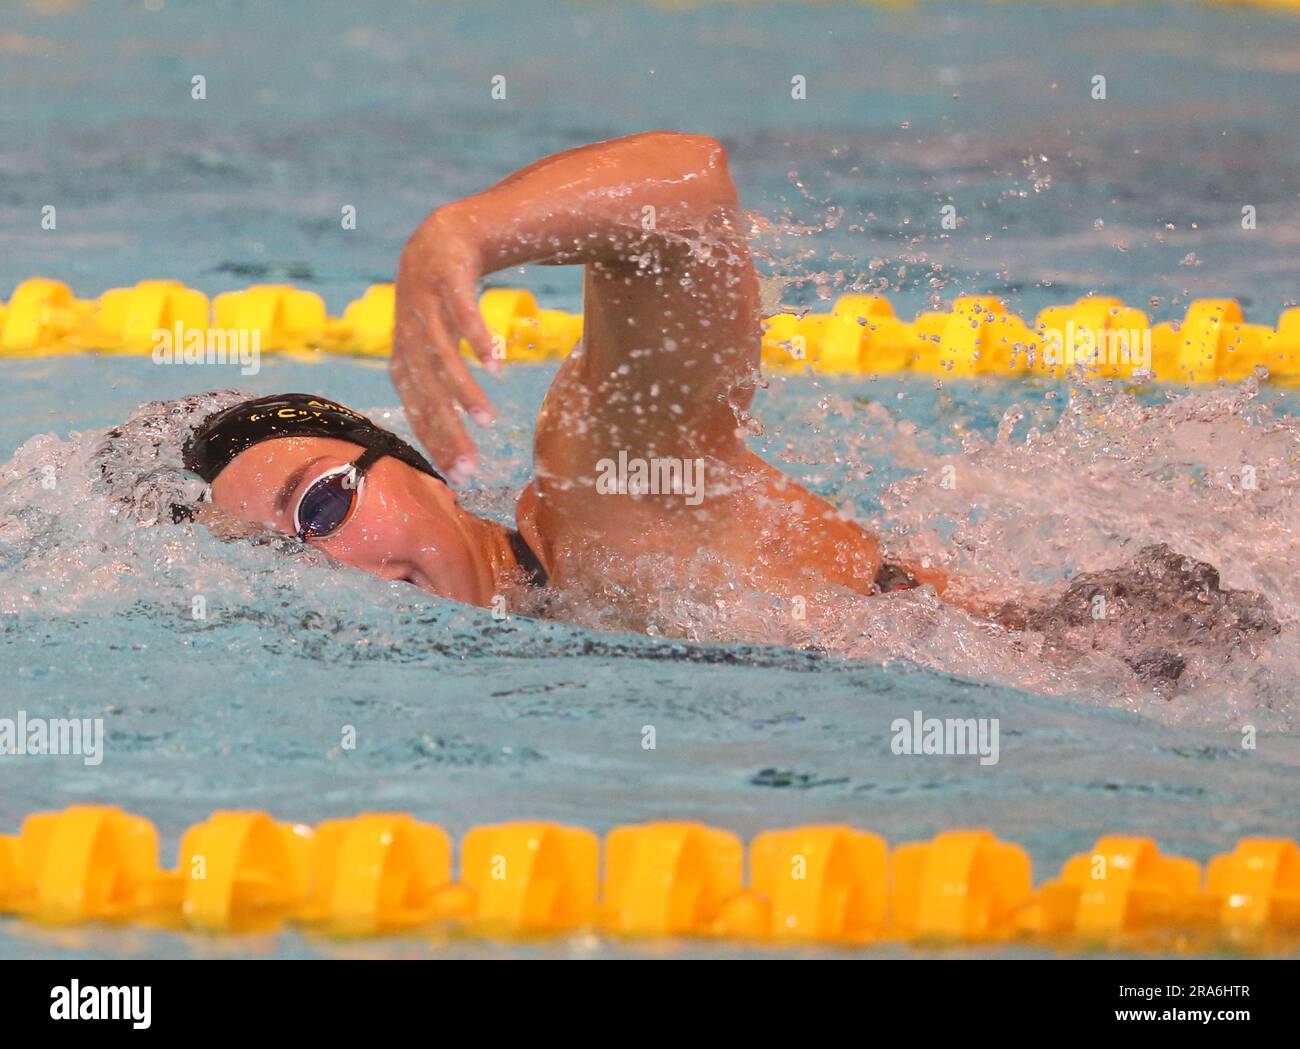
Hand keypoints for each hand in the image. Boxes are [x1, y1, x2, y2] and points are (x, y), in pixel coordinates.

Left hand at [391, 209, 499, 483]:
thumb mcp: (439, 345)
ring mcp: (423, 303)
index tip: (462, 475)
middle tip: (471, 466)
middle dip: (448, 431)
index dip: (437, 442)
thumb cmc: (444, 304)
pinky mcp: (445, 276)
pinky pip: (462, 312)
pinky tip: (495, 365)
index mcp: (404, 357)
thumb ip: (441, 385)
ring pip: (442, 356)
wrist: (446, 235)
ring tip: (488, 420)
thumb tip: (452, 441)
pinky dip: (477, 338)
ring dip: (463, 391)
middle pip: (428, 391)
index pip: (417, 409)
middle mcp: (407, 334)